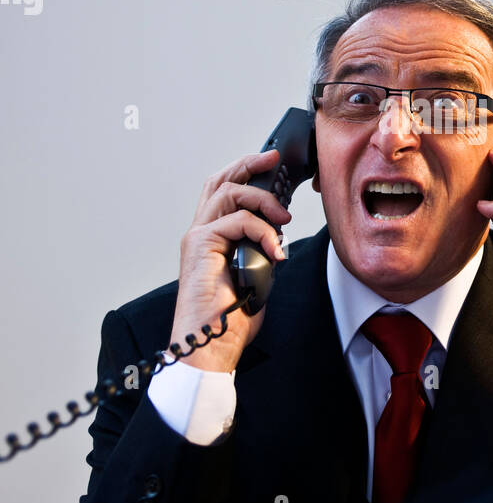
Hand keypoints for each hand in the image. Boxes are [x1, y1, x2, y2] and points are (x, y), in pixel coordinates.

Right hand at [169, 148, 290, 372]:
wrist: (210, 344)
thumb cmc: (229, 319)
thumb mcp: (256, 276)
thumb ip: (261, 251)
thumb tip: (277, 239)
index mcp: (212, 238)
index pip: (225, 192)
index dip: (246, 172)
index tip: (273, 164)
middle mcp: (200, 232)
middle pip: (221, 181)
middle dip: (249, 163)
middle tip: (275, 159)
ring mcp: (198, 236)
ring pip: (230, 193)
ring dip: (263, 200)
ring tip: (283, 219)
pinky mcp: (200, 244)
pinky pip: (238, 221)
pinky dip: (263, 231)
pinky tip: (275, 251)